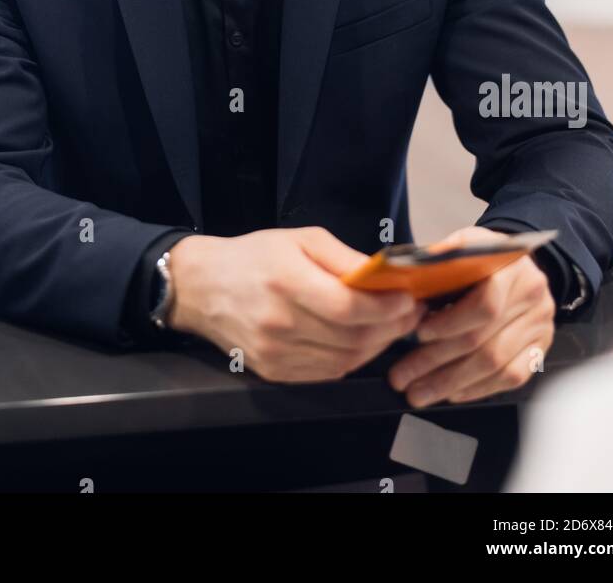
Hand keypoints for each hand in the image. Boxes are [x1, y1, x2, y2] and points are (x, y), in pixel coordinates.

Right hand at [168, 226, 424, 382]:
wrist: (203, 287)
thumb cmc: (255, 256)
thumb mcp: (300, 238)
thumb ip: (344, 258)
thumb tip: (385, 275)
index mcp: (285, 281)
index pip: (347, 307)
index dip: (385, 309)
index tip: (408, 300)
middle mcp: (279, 322)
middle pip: (352, 338)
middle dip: (390, 328)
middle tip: (409, 314)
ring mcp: (275, 353)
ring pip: (344, 361)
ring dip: (376, 346)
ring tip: (389, 327)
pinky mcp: (274, 372)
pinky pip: (326, 373)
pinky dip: (351, 359)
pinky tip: (359, 341)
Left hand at [387, 225, 555, 407]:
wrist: (516, 265)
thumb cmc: (482, 258)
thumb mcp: (461, 245)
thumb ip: (440, 260)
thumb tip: (408, 275)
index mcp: (511, 266)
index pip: (485, 304)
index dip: (450, 323)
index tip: (419, 334)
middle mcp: (531, 297)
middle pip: (484, 340)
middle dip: (437, 362)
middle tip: (404, 375)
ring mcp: (539, 325)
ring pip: (494, 364)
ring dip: (451, 382)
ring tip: (419, 392)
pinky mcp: (540, 348)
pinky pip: (510, 377)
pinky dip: (477, 388)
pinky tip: (452, 392)